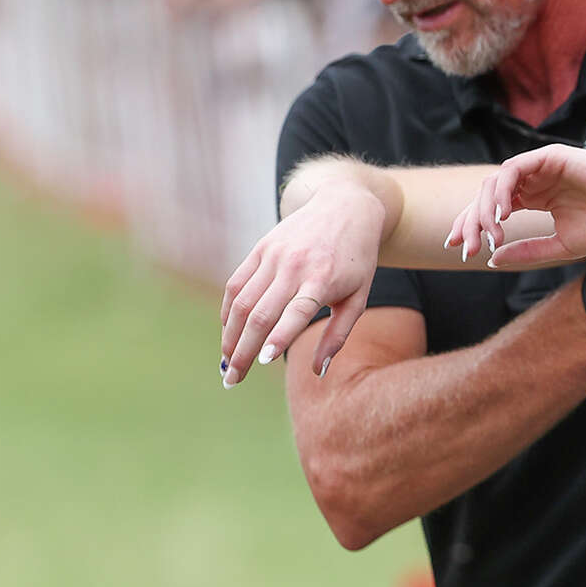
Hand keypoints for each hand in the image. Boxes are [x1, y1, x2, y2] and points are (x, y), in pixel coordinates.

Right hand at [220, 180, 384, 385]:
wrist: (346, 206)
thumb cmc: (356, 260)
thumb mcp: (359, 297)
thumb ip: (338, 336)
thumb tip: (318, 372)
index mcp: (322, 280)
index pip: (294, 313)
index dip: (276, 338)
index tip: (261, 362)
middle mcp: (294, 266)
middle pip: (260, 314)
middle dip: (242, 350)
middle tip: (232, 380)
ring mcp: (274, 255)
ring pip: (241, 301)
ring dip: (229, 335)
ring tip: (226, 362)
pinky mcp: (260, 248)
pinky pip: (236, 283)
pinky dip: (228, 310)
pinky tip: (228, 332)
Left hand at [447, 145, 585, 268]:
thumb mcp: (559, 247)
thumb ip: (527, 251)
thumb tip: (492, 259)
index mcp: (537, 199)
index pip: (494, 209)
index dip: (473, 226)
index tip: (459, 248)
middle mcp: (535, 182)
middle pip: (488, 196)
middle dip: (472, 221)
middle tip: (466, 246)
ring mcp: (541, 168)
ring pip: (496, 182)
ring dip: (486, 209)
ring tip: (490, 234)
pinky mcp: (550, 156)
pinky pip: (514, 169)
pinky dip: (503, 189)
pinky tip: (503, 214)